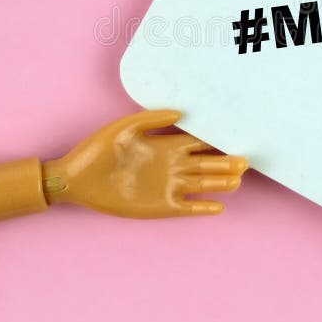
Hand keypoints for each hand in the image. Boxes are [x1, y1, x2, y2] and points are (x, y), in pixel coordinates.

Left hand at [41, 110, 246, 216]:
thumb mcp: (124, 127)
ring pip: (201, 184)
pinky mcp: (159, 207)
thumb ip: (152, 120)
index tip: (234, 137)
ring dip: (220, 183)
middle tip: (245, 162)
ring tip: (238, 180)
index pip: (196, 143)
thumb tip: (180, 113)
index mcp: (163, 146)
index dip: (215, 142)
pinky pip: (187, 208)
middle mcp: (170, 166)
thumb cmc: (97, 150)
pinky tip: (219, 207)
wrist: (76, 179)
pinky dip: (203, 207)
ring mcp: (166, 187)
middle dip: (225, 163)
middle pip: (205, 164)